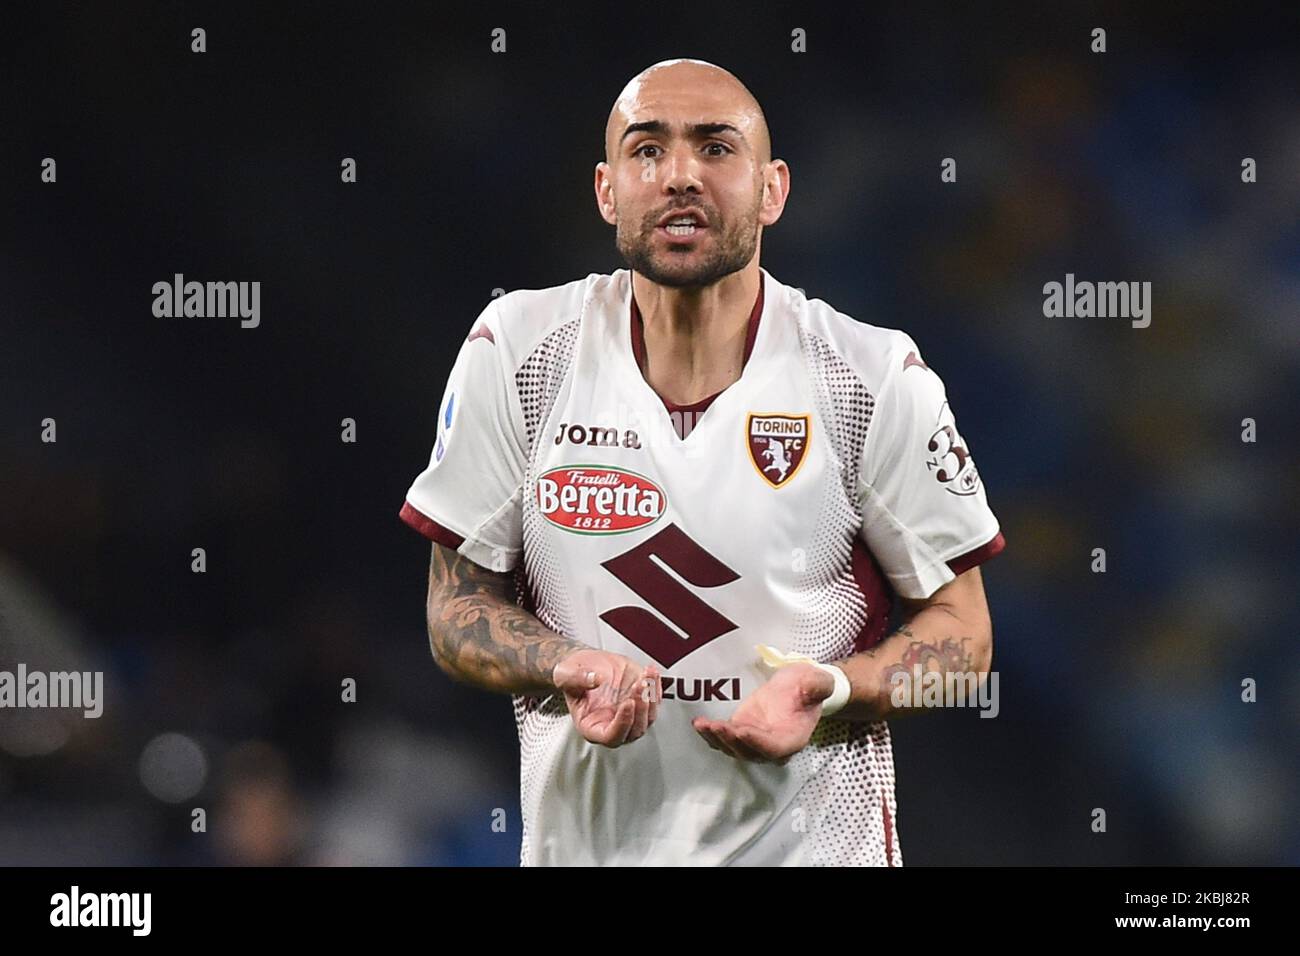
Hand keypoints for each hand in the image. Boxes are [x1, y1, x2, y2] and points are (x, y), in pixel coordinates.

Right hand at [552, 648, 660, 747]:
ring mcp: (628, 714)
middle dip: (640, 708)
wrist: (586, 664)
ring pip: (648, 717)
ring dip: (651, 696)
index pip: (611, 736)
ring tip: (646, 675)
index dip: (622, 723)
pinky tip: (651, 673)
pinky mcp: (639, 701)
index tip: (627, 703)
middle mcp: (612, 724)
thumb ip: (578, 678)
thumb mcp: (566, 675)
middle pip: (634, 729)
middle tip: (639, 685)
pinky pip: (654, 700)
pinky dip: (655, 686)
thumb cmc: (573, 676)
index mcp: (592, 726)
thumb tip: (596, 679)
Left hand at [692, 663, 835, 763]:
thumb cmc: (807, 687)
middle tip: (717, 726)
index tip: (741, 730)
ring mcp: (755, 742)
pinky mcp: (741, 733)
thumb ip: (818, 686)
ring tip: (703, 725)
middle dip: (731, 741)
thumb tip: (815, 687)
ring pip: (733, 749)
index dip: (757, 742)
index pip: (774, 748)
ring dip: (717, 739)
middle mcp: (773, 747)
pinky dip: (710, 735)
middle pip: (749, 752)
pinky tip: (699, 724)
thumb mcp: (816, 681)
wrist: (798, 689)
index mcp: (793, 738)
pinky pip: (724, 740)